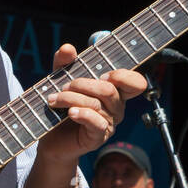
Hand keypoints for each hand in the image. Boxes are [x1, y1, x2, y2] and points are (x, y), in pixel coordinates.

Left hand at [38, 44, 148, 164]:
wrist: (51, 138)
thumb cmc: (61, 107)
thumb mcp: (60, 79)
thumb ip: (64, 63)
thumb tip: (68, 48)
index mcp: (114, 91)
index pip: (136, 83)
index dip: (123, 76)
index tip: (102, 74)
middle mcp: (116, 107)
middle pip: (109, 90)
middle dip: (82, 84)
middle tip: (64, 86)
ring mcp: (109, 123)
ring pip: (97, 104)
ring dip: (71, 98)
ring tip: (54, 99)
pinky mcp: (98, 137)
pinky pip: (96, 123)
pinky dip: (82, 114)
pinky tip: (69, 112)